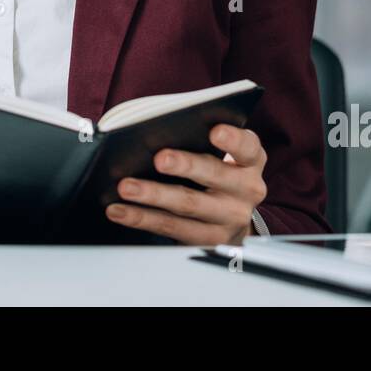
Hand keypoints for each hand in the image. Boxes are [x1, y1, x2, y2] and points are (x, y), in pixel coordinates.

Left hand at [105, 123, 267, 245]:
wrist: (232, 217)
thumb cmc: (218, 171)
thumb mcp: (221, 154)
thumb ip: (199, 140)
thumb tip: (155, 130)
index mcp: (250, 161)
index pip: (247, 147)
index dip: (233, 139)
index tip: (214, 131)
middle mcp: (246, 189)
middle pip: (214, 175)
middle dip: (185, 166)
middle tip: (159, 159)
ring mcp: (229, 218)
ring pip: (188, 205)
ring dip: (153, 195)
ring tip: (126, 187)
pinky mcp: (208, 240)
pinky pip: (171, 228)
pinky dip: (142, 218)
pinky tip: (120, 210)